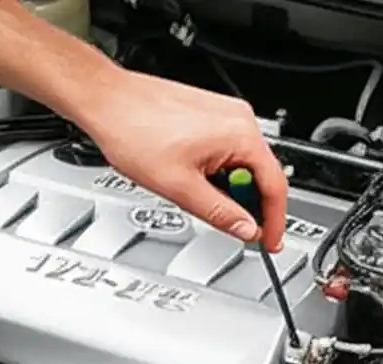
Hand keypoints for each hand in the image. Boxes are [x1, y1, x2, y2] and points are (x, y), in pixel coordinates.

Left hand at [77, 70, 288, 251]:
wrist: (107, 101)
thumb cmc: (134, 131)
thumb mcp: (180, 188)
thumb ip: (220, 213)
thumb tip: (246, 229)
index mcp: (240, 134)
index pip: (275, 187)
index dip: (275, 221)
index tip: (269, 241)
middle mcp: (239, 118)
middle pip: (260, 175)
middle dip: (246, 204)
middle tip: (227, 225)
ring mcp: (225, 113)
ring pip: (242, 164)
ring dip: (227, 187)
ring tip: (192, 191)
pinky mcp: (211, 114)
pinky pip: (227, 151)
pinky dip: (217, 172)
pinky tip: (190, 176)